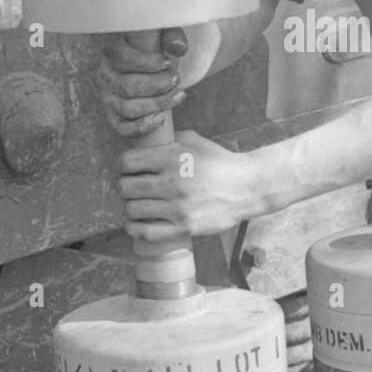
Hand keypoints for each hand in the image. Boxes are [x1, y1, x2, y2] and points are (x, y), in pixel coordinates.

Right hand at [97, 25, 221, 138]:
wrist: (155, 70)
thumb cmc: (157, 49)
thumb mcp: (164, 36)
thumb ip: (172, 35)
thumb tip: (177, 47)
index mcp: (112, 53)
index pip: (123, 58)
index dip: (147, 63)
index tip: (169, 63)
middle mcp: (105, 76)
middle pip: (127, 86)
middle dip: (157, 85)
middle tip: (176, 79)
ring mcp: (108, 99)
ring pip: (128, 108)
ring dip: (157, 104)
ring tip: (179, 95)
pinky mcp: (115, 117)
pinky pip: (123, 129)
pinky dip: (142, 127)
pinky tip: (161, 119)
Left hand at [118, 131, 268, 243]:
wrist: (247, 187)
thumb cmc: (220, 163)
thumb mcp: (196, 142)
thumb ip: (170, 140)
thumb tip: (147, 142)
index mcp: (172, 157)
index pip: (127, 162)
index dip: (123, 166)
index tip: (129, 170)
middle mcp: (172, 181)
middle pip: (126, 187)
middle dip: (125, 187)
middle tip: (132, 189)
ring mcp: (177, 206)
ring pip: (133, 210)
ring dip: (131, 208)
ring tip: (137, 206)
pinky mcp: (184, 226)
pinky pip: (146, 232)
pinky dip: (135, 229)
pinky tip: (137, 224)